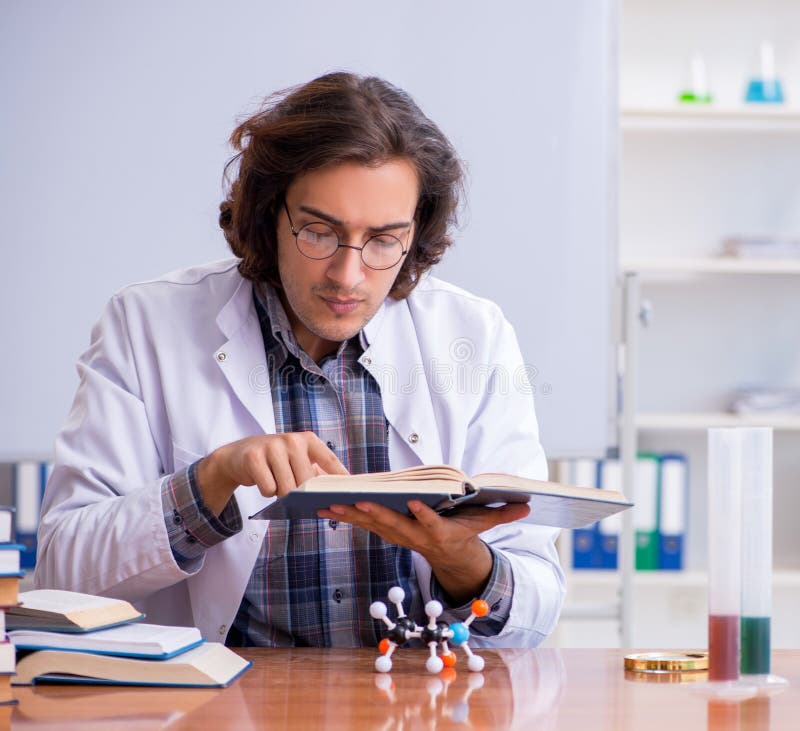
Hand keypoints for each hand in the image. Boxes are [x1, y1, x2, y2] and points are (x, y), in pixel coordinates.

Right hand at [196, 432, 348, 514]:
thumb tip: (337, 495)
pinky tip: (263, 480)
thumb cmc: (276, 462)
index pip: (331, 461)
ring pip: (286, 488)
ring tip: (277, 483)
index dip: (341, 479)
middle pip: (306, 482)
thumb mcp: (298, 461)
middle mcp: (292, 440)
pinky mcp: (254, 457)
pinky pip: (268, 489)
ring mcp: (273, 447)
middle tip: (294, 494)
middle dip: (301, 495)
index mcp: (308, 440)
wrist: (239, 455)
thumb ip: (316, 474)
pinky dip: (266, 491)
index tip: (351, 493)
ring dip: (282, 494)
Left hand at [317, 500, 529, 604]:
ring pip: (372, 525)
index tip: (413, 501)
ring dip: (349, 515)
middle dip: (374, 513)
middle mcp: (415, 536)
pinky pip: (363, 523)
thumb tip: (528, 505)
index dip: (423, 514)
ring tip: (327, 503)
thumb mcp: (486, 524)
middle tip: (356, 502)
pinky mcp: (386, 531)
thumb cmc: (466, 532)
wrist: (450, 558)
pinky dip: (344, 515)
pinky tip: (323, 506)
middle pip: (393, 525)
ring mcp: (398, 535)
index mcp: (440, 532)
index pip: (430, 523)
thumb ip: (503, 514)